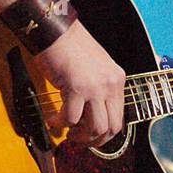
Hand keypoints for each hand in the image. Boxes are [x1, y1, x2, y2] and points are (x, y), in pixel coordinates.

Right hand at [29, 18, 126, 146]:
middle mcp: (110, 84)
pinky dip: (60, 123)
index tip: (90, 134)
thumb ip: (98, 88)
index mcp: (117, 78)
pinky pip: (70, 118)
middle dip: (95, 140)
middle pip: (112, 127)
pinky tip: (52, 119)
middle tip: (79, 139)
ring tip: (67, 132)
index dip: (105, 131)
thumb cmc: (70, 46)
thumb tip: (88, 114)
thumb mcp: (95, 66)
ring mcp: (95, 87)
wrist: (56, 31)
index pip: (119, 116)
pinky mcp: (76, 88)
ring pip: (95, 128)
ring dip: (80, 137)